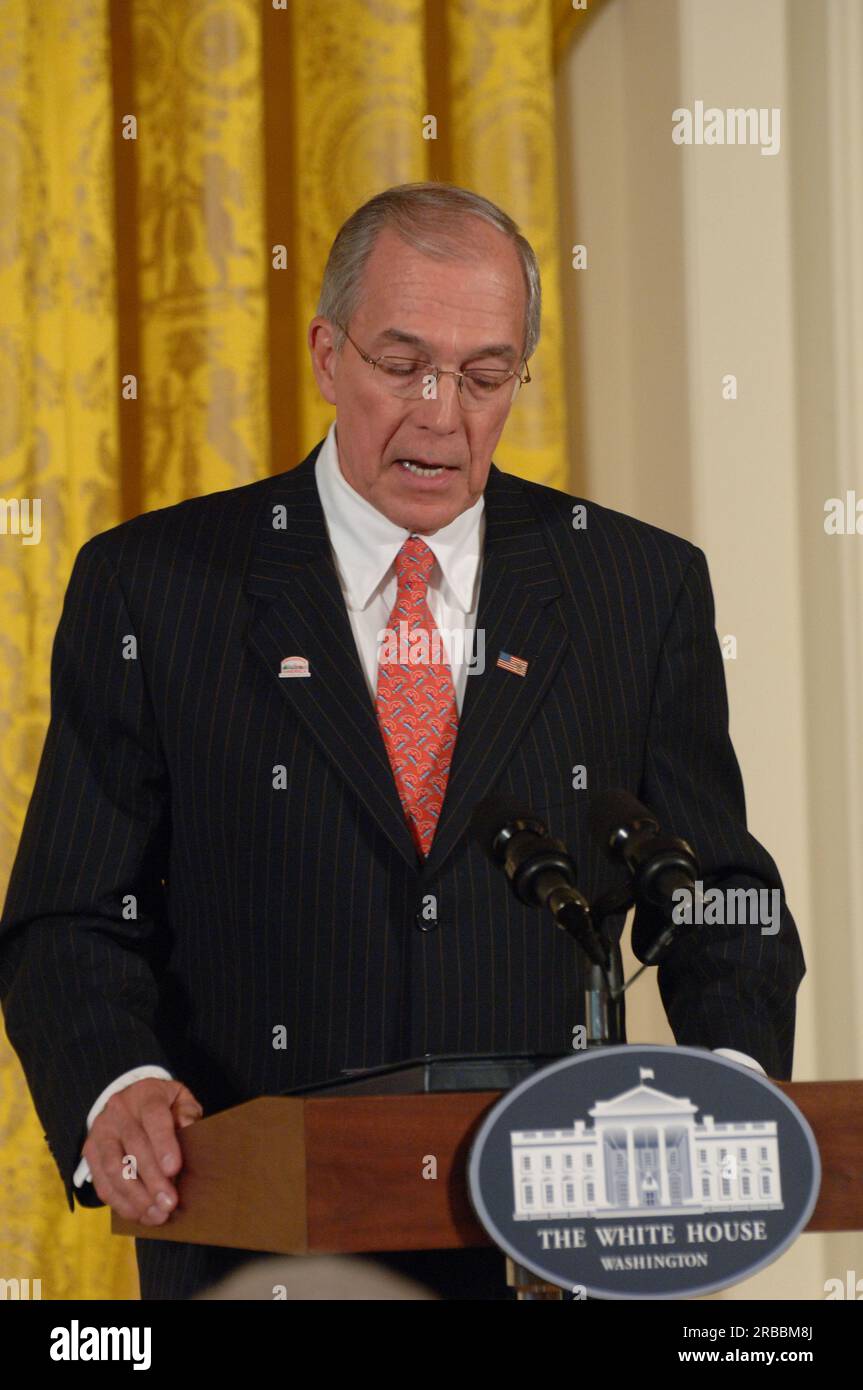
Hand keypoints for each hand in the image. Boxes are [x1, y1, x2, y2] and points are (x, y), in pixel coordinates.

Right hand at [82, 1077, 202, 1224]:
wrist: (130, 1101)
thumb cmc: (164, 1106)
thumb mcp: (180, 1100)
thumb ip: (187, 1113)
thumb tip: (189, 1129)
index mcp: (146, 1094)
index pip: (154, 1116)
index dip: (163, 1143)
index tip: (174, 1169)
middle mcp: (119, 1110)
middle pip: (134, 1147)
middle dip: (152, 1179)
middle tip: (169, 1203)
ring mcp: (101, 1131)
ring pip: (113, 1168)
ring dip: (135, 1197)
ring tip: (157, 1215)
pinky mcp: (90, 1152)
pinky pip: (102, 1182)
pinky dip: (121, 1203)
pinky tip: (140, 1215)